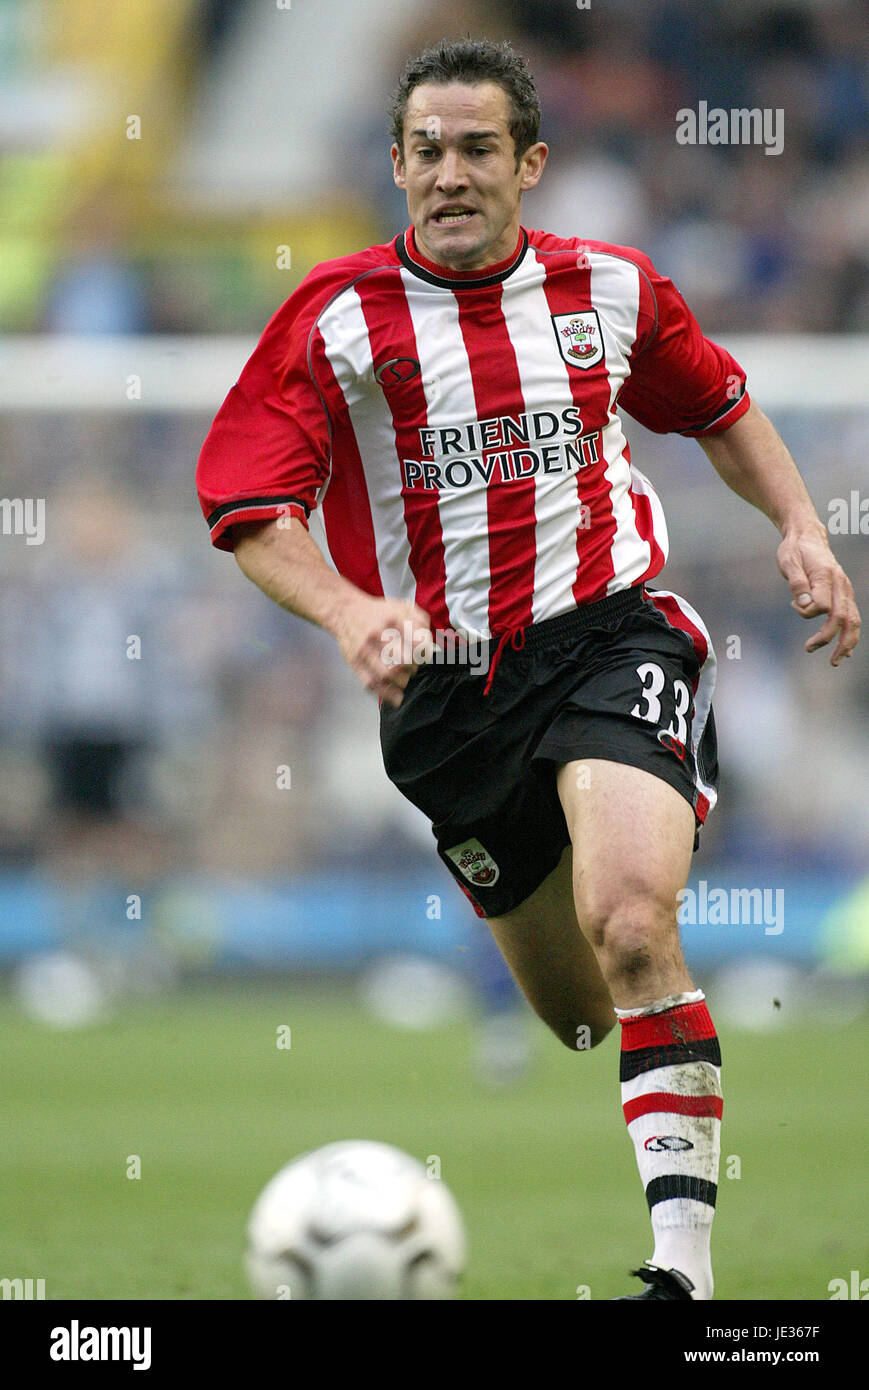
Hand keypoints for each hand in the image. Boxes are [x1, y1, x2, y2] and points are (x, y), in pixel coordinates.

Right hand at [333, 595, 434, 706]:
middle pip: (404, 660)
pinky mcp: (355, 662)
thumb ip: (420, 622)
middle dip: (414, 668)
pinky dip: (387, 694)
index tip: (424, 656)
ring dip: (402, 681)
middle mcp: (377, 634)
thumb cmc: (377, 612)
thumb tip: (428, 645)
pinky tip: (398, 697)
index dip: (425, 653)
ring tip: (405, 678)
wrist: (344, 612)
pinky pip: (371, 683)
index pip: (417, 642)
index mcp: (392, 618)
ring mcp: (364, 649)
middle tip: (413, 667)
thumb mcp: (402, 606)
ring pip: (388, 674)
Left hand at [777, 524, 860, 664]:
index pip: (822, 605)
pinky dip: (851, 635)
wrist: (808, 536)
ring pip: (853, 621)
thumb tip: (803, 605)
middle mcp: (841, 584)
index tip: (794, 605)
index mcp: (826, 576)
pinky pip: (853, 617)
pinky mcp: (845, 594)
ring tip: (835, 661)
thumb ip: (796, 583)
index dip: (807, 612)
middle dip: (829, 639)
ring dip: (846, 643)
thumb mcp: (788, 561)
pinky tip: (845, 650)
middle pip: (843, 618)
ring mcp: (846, 589)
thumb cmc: (795, 550)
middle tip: (809, 649)